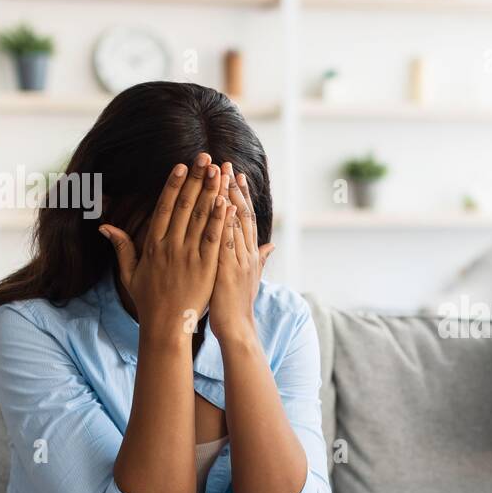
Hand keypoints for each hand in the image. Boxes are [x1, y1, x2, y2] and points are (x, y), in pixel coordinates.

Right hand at [99, 153, 227, 338]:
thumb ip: (122, 247)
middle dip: (196, 180)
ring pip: (200, 218)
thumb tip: (104, 226)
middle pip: (184, 206)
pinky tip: (226, 203)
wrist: (166, 327)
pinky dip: (219, 220)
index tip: (182, 166)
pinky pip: (213, 239)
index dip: (174, 185)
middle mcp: (170, 246)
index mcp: (153, 245)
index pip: (164, 208)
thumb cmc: (149, 301)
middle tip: (206, 158)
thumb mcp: (130, 273)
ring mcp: (189, 256)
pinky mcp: (205, 268)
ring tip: (219, 172)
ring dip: (211, 192)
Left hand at [208, 163, 274, 342]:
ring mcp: (238, 259)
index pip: (246, 218)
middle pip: (241, 213)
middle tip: (227, 164)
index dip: (241, 195)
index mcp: (250, 253)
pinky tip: (220, 204)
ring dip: (228, 196)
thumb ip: (260, 259)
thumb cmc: (239, 305)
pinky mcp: (227, 268)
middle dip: (233, 188)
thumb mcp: (251, 278)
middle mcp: (246, 252)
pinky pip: (226, 240)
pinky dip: (224, 221)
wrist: (236, 328)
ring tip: (221, 174)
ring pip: (234, 222)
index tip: (235, 175)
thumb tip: (271, 246)